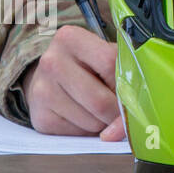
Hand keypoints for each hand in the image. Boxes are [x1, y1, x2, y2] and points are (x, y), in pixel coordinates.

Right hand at [22, 24, 124, 139]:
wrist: (49, 77)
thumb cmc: (86, 64)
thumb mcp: (104, 54)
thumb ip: (123, 71)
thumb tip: (131, 116)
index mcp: (70, 38)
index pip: (110, 63)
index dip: (127, 82)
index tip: (133, 89)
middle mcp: (51, 62)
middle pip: (100, 100)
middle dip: (117, 111)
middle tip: (123, 109)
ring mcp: (41, 91)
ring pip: (91, 121)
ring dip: (104, 123)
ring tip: (102, 109)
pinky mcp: (39, 117)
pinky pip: (77, 134)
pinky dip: (89, 130)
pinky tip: (85, 116)